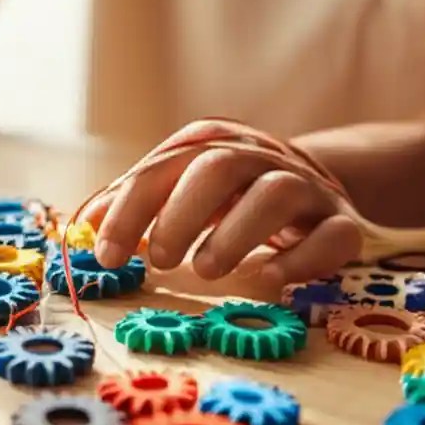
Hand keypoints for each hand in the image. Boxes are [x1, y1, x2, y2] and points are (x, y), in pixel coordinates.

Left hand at [87, 121, 362, 285]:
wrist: (315, 177)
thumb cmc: (227, 192)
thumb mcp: (180, 186)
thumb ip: (135, 202)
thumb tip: (83, 227)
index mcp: (211, 145)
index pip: (162, 169)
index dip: (129, 211)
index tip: (105, 254)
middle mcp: (258, 158)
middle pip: (218, 169)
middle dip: (182, 215)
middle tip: (163, 260)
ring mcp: (304, 188)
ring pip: (276, 195)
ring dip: (236, 235)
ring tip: (208, 269)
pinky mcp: (341, 222)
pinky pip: (330, 236)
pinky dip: (299, 261)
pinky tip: (267, 278)